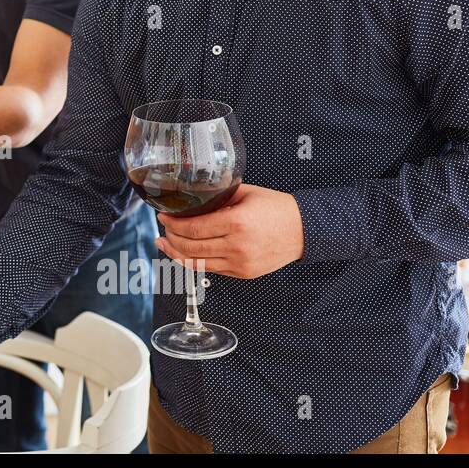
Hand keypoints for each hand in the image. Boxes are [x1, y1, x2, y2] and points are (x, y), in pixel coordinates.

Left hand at [155, 183, 304, 278]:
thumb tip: (192, 197)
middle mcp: (237, 246)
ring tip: (164, 244)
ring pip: (197, 263)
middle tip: (162, 228)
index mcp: (236, 223)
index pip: (193, 227)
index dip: (172, 224)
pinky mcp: (243, 274)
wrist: (305, 230)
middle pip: (190, 247)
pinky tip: (184, 254)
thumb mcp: (246, 193)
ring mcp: (240, 264)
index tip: (163, 216)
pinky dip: (194, 262)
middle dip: (170, 238)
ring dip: (176, 254)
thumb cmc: (277, 209)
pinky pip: (211, 270)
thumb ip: (219, 196)